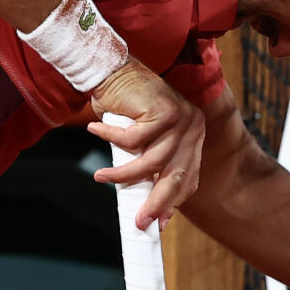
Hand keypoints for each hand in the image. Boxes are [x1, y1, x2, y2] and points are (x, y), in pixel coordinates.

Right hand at [88, 60, 206, 228]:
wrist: (114, 68)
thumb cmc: (125, 107)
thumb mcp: (143, 141)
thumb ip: (150, 163)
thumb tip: (145, 202)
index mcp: (193, 136)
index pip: (188, 176)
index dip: (173, 202)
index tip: (157, 222)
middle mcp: (193, 127)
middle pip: (175, 175)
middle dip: (156, 202)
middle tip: (139, 221)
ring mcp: (181, 118)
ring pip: (152, 161)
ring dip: (123, 174)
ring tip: (101, 177)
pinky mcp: (163, 110)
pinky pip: (132, 140)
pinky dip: (111, 139)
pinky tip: (96, 131)